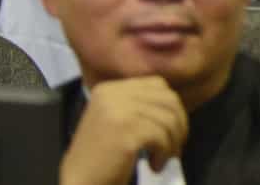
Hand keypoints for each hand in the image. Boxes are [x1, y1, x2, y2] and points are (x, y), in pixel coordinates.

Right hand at [60, 76, 188, 184]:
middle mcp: (112, 94)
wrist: (81, 183)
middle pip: (167, 99)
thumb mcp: (117, 120)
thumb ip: (140, 106)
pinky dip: (164, 153)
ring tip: (162, 159)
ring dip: (172, 142)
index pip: (157, 84)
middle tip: (174, 146)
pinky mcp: (125, 131)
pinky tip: (154, 165)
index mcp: (109, 89)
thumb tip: (176, 105)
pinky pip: (162, 136)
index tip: (172, 128)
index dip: (172, 107)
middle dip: (179, 124)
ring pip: (168, 118)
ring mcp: (118, 111)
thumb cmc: (102, 158)